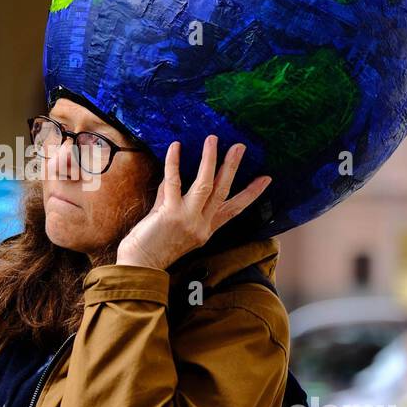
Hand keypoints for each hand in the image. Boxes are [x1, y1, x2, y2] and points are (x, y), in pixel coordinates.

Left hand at [116, 136, 271, 270]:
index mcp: (206, 230)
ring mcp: (188, 219)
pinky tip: (175, 147)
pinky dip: (174, 163)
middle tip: (240, 147)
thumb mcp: (171, 222)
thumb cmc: (152, 247)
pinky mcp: (171, 213)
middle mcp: (201, 225)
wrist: (140, 265)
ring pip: (205, 185)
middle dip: (232, 167)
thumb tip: (174, 176)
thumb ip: (174, 200)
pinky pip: (174, 182)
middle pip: (223, 191)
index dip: (251, 193)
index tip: (266, 178)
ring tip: (213, 140)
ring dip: (210, 160)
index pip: (234, 209)